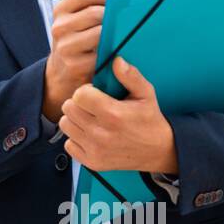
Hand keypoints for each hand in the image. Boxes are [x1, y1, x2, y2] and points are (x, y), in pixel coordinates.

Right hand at [42, 0, 116, 122]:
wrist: (61, 74)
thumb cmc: (77, 42)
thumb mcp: (76, 21)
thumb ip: (93, 7)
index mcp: (60, 12)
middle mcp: (60, 28)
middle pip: (94, 13)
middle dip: (114, 15)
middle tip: (128, 19)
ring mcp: (66, 47)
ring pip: (100, 32)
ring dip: (116, 33)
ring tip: (124, 34)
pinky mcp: (76, 66)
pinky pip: (103, 53)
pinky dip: (114, 51)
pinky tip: (118, 50)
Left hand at [57, 56, 177, 173]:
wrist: (159, 151)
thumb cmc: (150, 119)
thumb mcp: (146, 94)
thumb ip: (130, 76)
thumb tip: (116, 61)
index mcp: (113, 114)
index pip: (79, 95)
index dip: (86, 90)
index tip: (95, 93)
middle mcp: (101, 134)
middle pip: (68, 108)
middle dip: (78, 103)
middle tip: (92, 106)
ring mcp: (95, 150)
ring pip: (65, 125)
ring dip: (75, 119)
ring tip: (91, 119)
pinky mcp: (92, 162)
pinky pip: (68, 144)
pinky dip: (76, 138)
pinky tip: (91, 134)